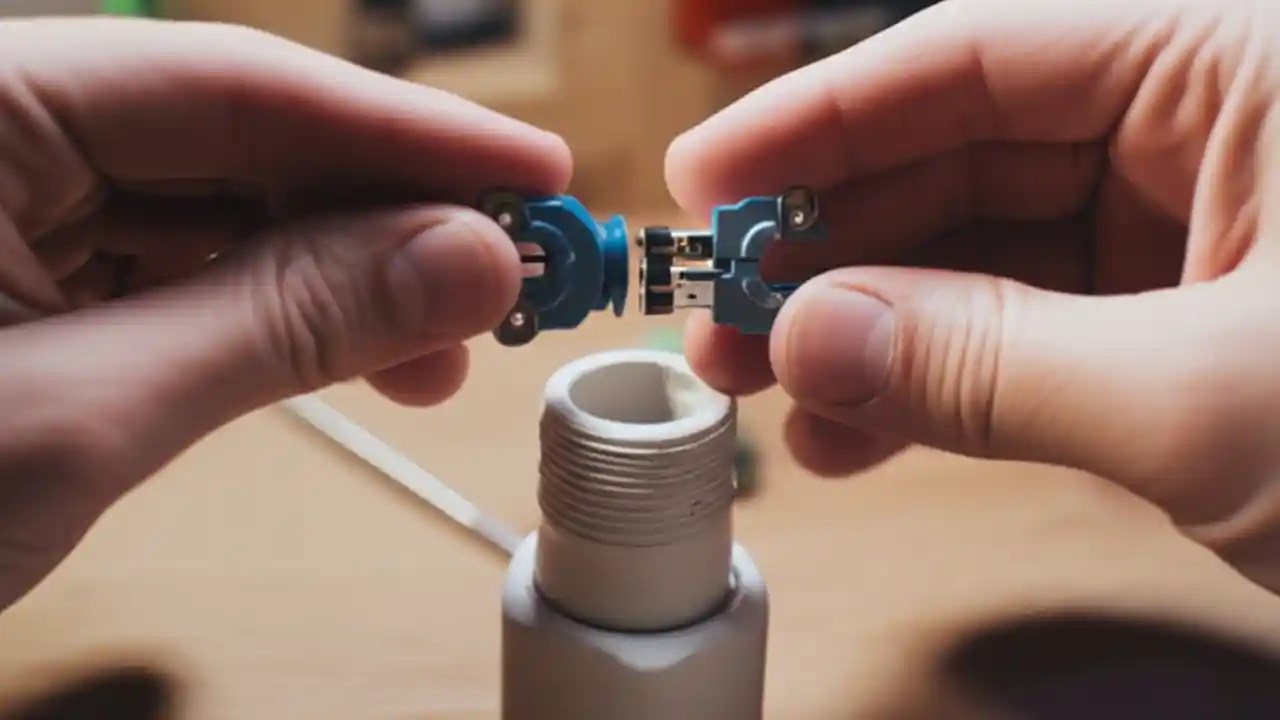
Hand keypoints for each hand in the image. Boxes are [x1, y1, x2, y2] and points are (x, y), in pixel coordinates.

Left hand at [0, 18, 567, 608]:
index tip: (535, 174)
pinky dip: (269, 316)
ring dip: (339, 276)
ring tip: (442, 341)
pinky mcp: (12, 274)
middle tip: (511, 278)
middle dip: (385, 216)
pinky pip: (172, 269)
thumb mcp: (81, 415)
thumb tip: (466, 258)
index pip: (235, 86)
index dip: (408, 135)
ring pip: (214, 210)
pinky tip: (350, 349)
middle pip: (236, 142)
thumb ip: (284, 321)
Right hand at [667, 0, 1279, 589]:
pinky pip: (1036, 328)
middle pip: (967, 153)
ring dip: (874, 323)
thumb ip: (989, 365)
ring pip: (990, 251)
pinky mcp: (1196, 320)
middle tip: (723, 317)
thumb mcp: (1212, 404)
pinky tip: (863, 429)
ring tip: (772, 393)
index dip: (821, 117)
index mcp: (1247, 59)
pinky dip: (947, 379)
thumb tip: (809, 338)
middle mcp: (1220, 122)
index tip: (710, 186)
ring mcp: (1204, 227)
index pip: (981, 53)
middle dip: (835, 242)